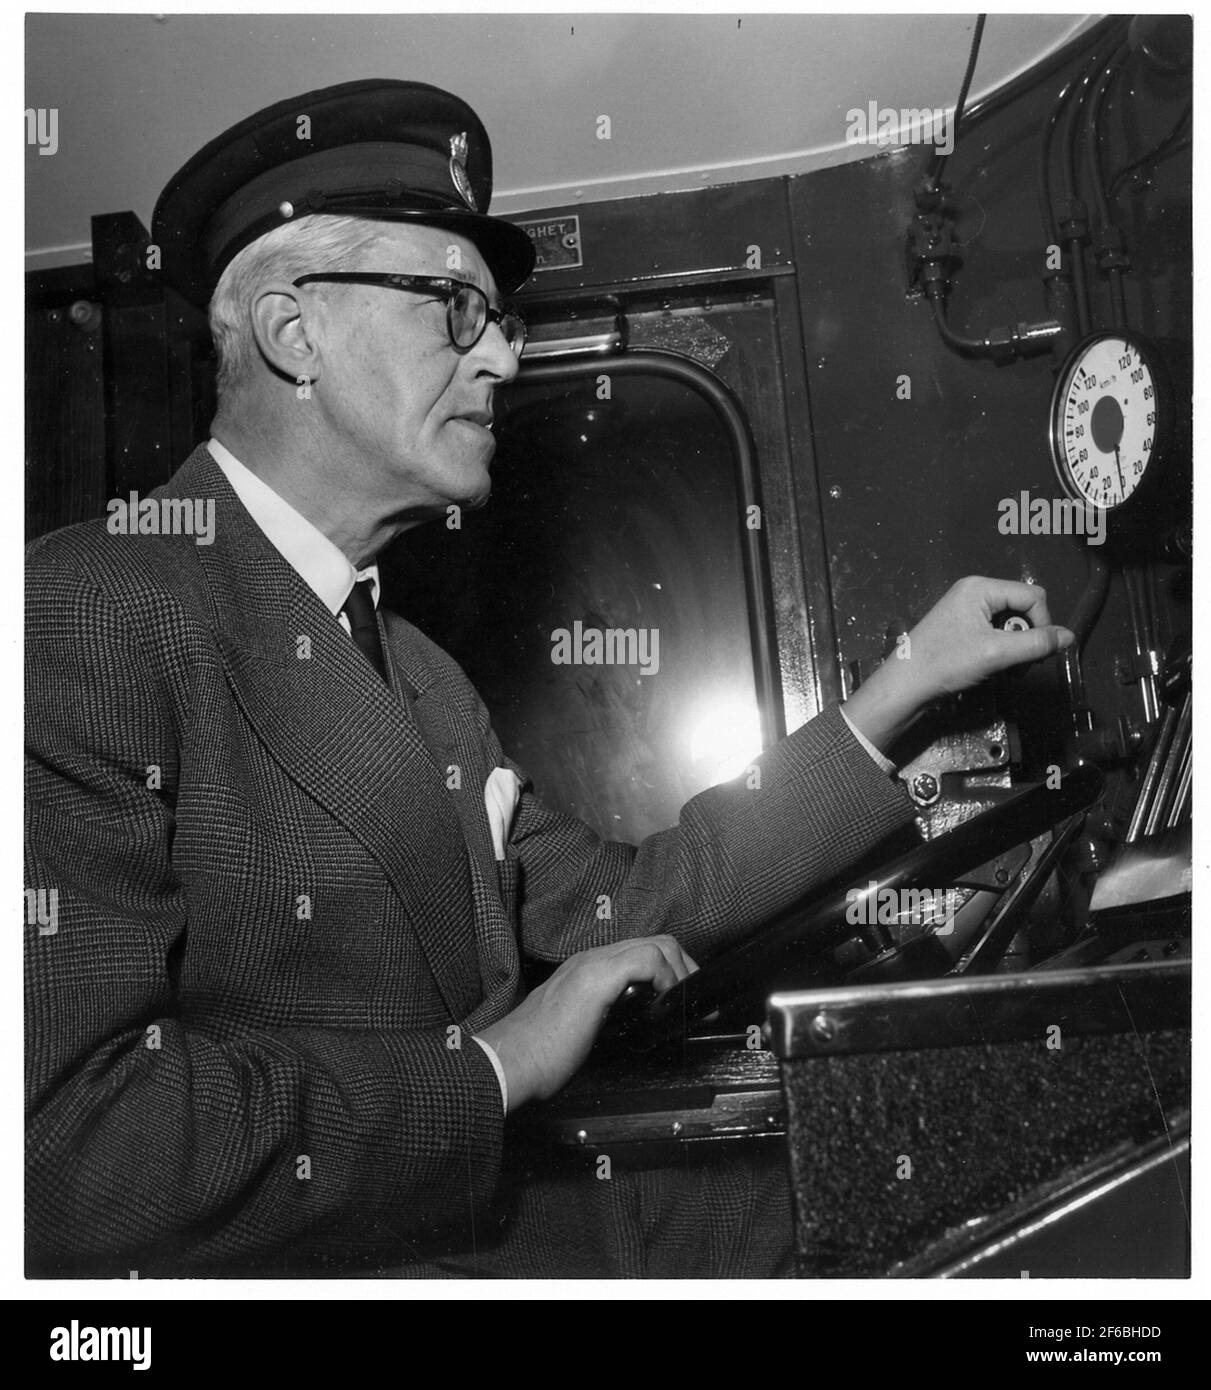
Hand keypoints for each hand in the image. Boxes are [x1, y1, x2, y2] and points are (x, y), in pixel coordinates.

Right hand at [477, 936, 697, 1108]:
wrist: (507, 1063)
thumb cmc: (537, 1056)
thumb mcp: (580, 1032)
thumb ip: (604, 1020)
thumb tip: (636, 1031)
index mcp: (587, 969)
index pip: (641, 950)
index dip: (672, 970)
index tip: (685, 999)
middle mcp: (591, 958)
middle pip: (656, 940)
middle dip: (686, 967)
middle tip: (695, 999)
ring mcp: (592, 964)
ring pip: (656, 943)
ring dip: (683, 972)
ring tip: (686, 1002)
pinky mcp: (596, 978)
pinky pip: (648, 959)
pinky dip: (668, 977)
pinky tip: (668, 1003)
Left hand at [843, 576, 1073, 752]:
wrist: (905, 686)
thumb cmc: (946, 663)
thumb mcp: (996, 653)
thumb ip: (1036, 643)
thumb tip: (1070, 637)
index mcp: (981, 587)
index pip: (1033, 596)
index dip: (1042, 624)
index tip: (1038, 652)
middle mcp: (975, 592)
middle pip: (1023, 608)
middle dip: (1027, 637)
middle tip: (1019, 664)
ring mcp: (967, 610)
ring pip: (1011, 624)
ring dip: (1015, 648)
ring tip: (1004, 669)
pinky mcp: (962, 628)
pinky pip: (996, 633)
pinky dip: (1001, 651)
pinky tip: (991, 668)